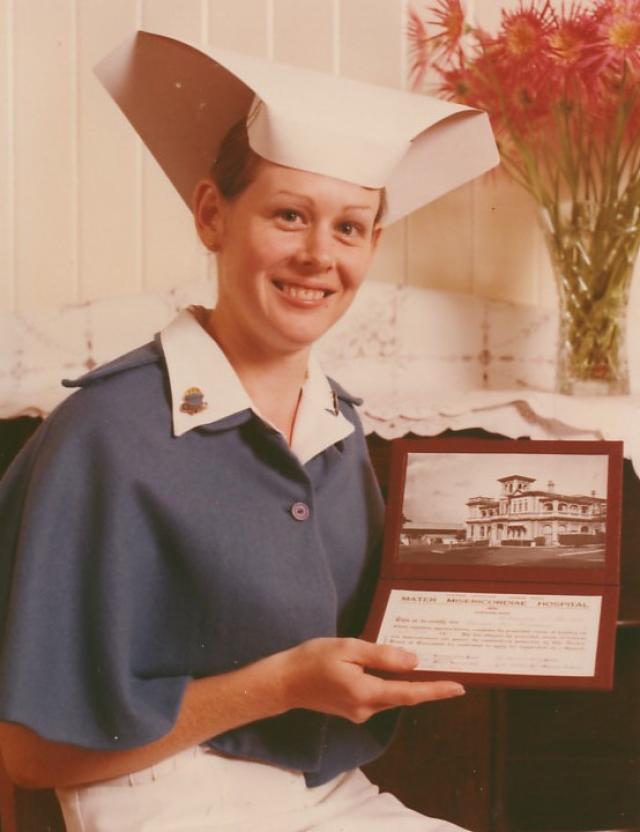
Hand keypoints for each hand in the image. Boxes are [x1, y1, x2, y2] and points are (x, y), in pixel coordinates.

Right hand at [272, 637, 464, 723]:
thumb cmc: (312, 659)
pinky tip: (388, 670)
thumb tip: (413, 662)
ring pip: (390, 696)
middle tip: (447, 670)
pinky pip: (378, 696)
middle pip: (403, 696)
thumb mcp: (348, 648)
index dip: (436, 691)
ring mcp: (359, 713)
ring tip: (421, 665)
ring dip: (406, 684)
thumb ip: (381, 656)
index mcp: (366, 692)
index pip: (409, 693)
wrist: (283, 682)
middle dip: (425, 685)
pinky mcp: (352, 711)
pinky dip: (388, 685)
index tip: (459, 688)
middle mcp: (366, 708)